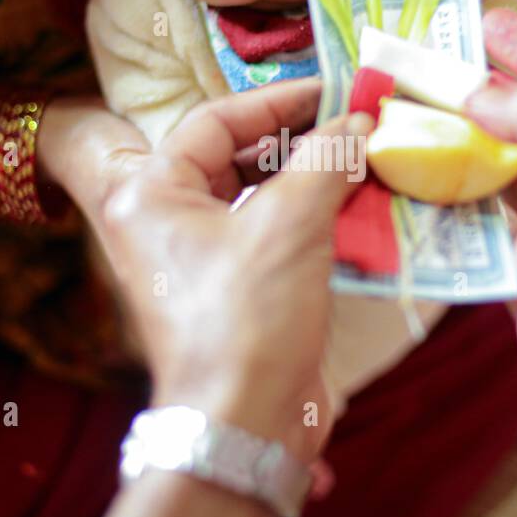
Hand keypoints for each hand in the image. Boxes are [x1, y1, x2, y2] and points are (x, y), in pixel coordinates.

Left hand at [87, 78, 369, 461]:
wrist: (244, 426)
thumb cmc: (248, 318)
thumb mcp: (290, 224)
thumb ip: (326, 161)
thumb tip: (359, 123)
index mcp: (150, 194)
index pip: (215, 121)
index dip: (279, 101)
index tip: (336, 91)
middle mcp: (164, 222)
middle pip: (234, 156)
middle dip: (298, 140)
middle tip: (356, 125)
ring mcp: (199, 260)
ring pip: (257, 197)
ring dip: (311, 180)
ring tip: (365, 161)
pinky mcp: (234, 292)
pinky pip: (273, 236)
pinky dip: (313, 220)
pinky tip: (359, 210)